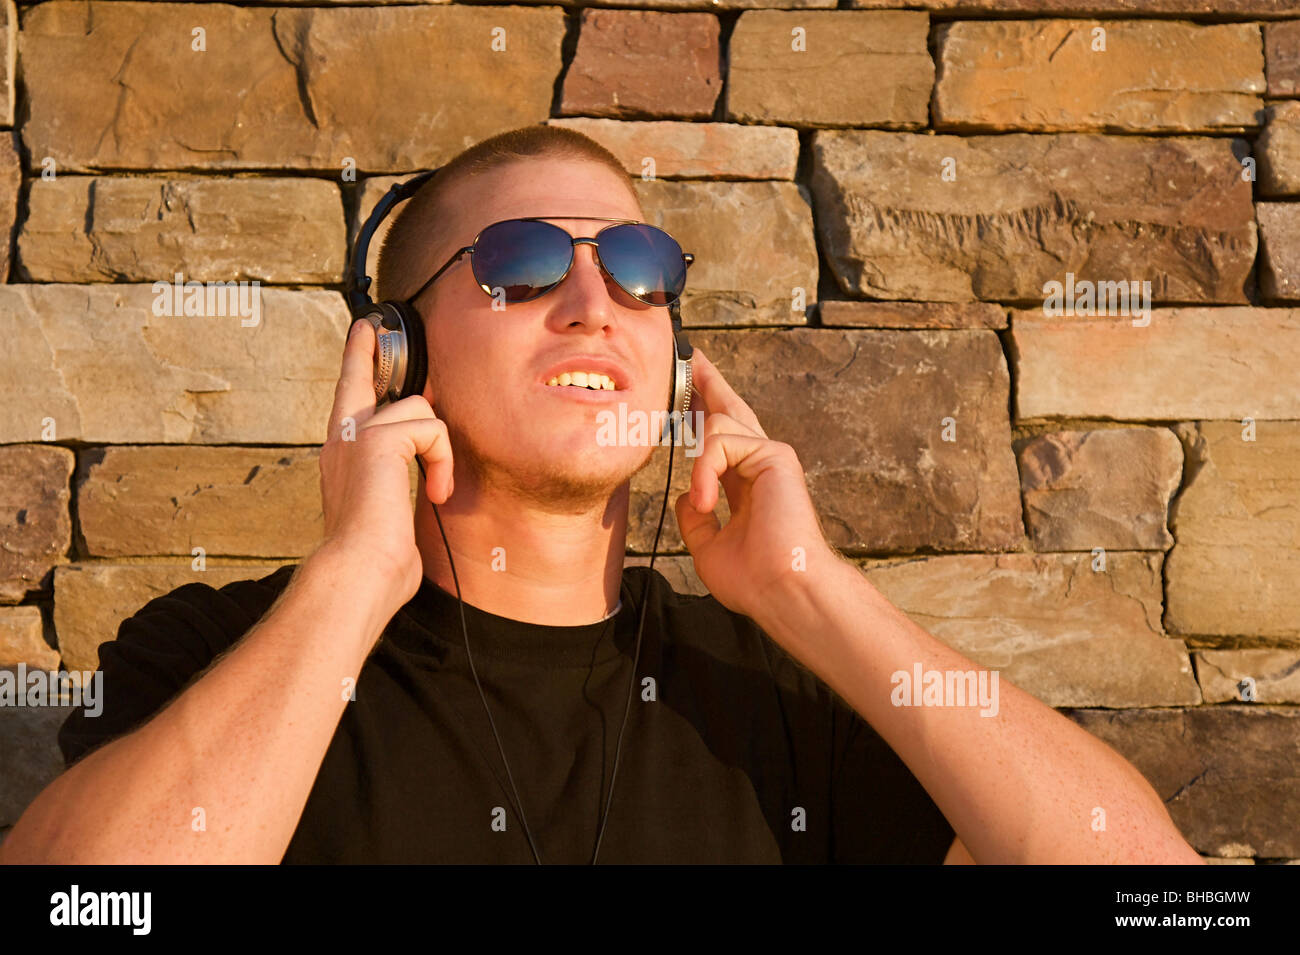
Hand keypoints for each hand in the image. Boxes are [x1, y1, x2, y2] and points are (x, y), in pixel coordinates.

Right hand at [317, 318, 454, 615]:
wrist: (359, 572)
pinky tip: (436, 492)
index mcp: (342, 458)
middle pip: (358, 378)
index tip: (361, 334)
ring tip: (436, 489)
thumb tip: (429, 487)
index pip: (348, 401)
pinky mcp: (377, 439)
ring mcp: (356, 436)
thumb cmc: (375, 561)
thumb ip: (400, 486)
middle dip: (365, 350)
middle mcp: (342, 441)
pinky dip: (443, 462)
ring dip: (440, 450)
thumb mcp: (389, 515)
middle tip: (369, 328)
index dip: (355, 364)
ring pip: (418, 410)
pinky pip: (432, 430)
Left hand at [672, 349, 832, 620]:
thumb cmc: (754, 579)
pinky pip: (722, 442)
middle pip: (730, 410)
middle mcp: (759, 465)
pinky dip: (707, 471)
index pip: (722, 440)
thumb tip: (687, 495)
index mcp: (746, 485)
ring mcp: (770, 456)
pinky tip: (711, 502)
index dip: (703, 413)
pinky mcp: (775, 454)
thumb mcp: (708, 546)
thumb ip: (696, 518)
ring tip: (707, 505)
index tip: (686, 395)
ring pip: (718, 424)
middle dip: (707, 382)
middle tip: (690, 356)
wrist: (782, 589)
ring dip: (701, 465)